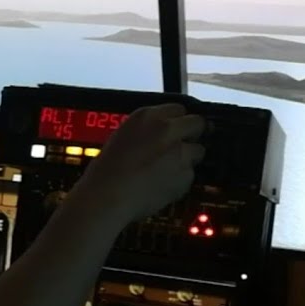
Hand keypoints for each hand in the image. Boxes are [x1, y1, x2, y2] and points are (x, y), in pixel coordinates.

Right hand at [70, 103, 205, 224]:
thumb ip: (145, 131)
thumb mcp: (120, 138)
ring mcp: (179, 151)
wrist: (106, 197)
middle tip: (182, 145)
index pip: (178, 108)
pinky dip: (180, 180)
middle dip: (192, 134)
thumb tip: (159, 135)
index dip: (178, 120)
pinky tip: (162, 184)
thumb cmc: (105, 172)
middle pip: (197, 123)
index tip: (177, 127)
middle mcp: (166, 129)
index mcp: (146, 116)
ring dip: (187, 158)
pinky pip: (190, 174)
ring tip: (166, 170)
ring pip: (198, 150)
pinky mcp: (186, 174)